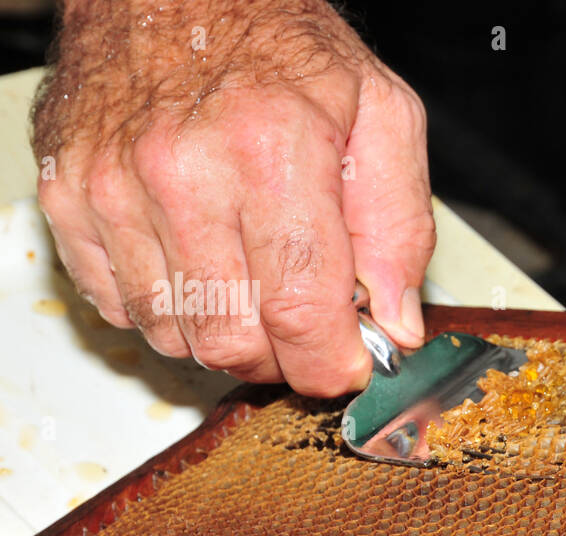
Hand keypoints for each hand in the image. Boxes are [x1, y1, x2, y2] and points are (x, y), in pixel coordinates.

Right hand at [32, 0, 435, 395]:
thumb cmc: (280, 42)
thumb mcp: (382, 115)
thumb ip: (401, 226)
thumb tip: (396, 321)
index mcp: (273, 150)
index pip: (302, 311)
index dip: (332, 363)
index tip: (348, 365)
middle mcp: (183, 172)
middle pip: (234, 340)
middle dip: (282, 358)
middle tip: (305, 329)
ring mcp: (113, 186)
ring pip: (174, 335)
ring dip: (225, 336)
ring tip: (254, 287)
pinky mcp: (66, 195)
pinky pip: (120, 306)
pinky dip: (167, 309)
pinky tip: (199, 266)